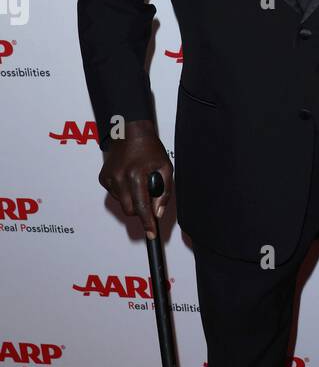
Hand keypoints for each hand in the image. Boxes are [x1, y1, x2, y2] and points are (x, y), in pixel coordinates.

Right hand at [98, 119, 173, 238]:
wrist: (130, 132)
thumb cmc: (150, 149)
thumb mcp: (165, 168)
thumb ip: (164, 192)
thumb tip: (157, 213)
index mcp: (136, 175)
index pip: (142, 207)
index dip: (147, 223)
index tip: (151, 234)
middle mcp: (120, 178)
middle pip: (129, 210)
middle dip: (139, 210)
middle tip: (149, 199)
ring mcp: (109, 178)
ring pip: (122, 202)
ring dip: (132, 198)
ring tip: (138, 181)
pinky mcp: (103, 178)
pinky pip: (115, 194)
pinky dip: (123, 191)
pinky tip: (129, 178)